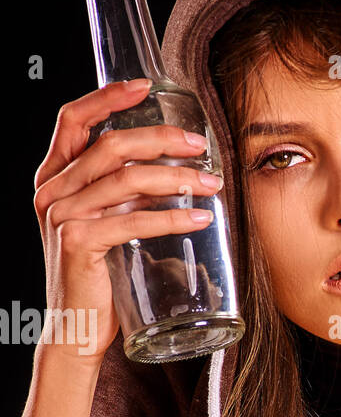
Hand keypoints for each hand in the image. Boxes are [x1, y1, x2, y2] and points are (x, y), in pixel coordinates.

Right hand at [33, 76, 218, 362]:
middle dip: (161, 139)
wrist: (76, 330)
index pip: (72, 120)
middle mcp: (52, 192)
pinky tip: (200, 217)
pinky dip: (172, 217)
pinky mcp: (79, 243)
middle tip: (200, 144)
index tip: (146, 86)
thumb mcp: (108, 226)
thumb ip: (127, 199)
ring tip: (211, 182)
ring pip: (127, 180)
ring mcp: (63, 216)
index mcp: (54, 179)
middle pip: (110, 145)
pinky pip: (133, 220)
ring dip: (177, 178)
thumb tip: (183, 178)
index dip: (107, 97)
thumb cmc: (100, 280)